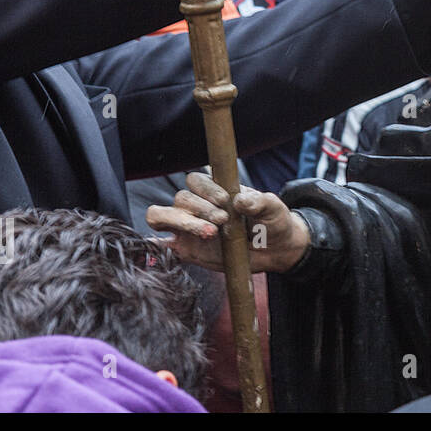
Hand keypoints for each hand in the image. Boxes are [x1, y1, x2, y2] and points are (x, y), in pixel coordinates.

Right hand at [145, 171, 309, 273]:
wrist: (275, 249)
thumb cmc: (272, 221)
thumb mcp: (273, 207)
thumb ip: (259, 201)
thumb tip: (240, 200)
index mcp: (215, 190)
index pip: (195, 181)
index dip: (207, 189)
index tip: (227, 202)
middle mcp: (197, 206)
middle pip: (181, 199)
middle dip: (200, 209)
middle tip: (222, 222)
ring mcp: (188, 227)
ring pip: (163, 216)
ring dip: (181, 222)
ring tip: (209, 233)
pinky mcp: (186, 249)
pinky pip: (162, 245)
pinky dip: (154, 245)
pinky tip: (159, 246)